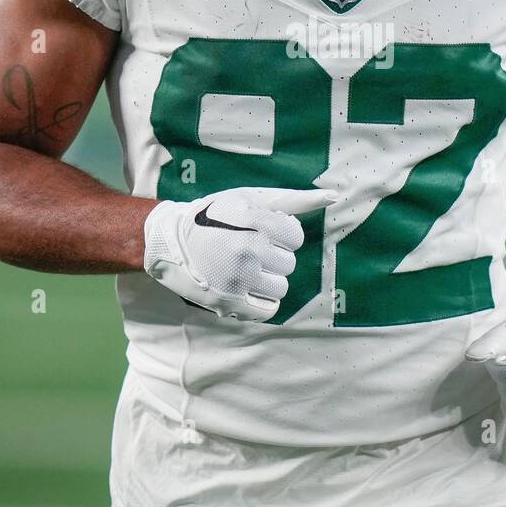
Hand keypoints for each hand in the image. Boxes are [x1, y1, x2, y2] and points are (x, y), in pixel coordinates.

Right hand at [143, 187, 335, 321]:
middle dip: (273, 257)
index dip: (280, 235)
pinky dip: (260, 302)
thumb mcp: (251, 198)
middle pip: (289, 264)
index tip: (259, 232)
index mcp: (255, 221)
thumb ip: (294, 200)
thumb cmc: (216, 216)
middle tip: (247, 250)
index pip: (295, 237)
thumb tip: (334, 195)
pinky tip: (245, 287)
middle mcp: (249, 249)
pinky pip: (268, 310)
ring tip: (243, 269)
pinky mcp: (229, 302)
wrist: (170, 241)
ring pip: (280, 288)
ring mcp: (238, 277)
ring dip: (267, 280)